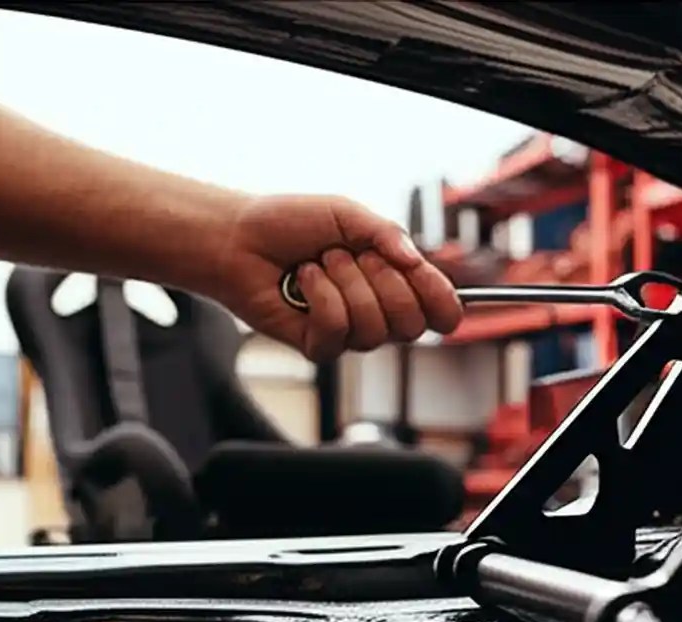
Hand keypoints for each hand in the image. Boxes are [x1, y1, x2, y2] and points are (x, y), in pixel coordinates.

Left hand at [211, 194, 461, 360]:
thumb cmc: (291, 223)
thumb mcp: (348, 214)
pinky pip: (338, 330)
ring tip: (321, 263)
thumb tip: (416, 260)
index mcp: (394, 283)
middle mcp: (378, 312)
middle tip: (355, 256)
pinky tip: (304, 280)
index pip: (439, 312)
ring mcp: (350, 333)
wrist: (239, 237)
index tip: (423, 276)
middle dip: (385, 282)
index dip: (442, 301)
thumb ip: (388, 233)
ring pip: (375, 329)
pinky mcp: (319, 346)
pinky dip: (320, 295)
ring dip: (346, 284)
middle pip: (412, 325)